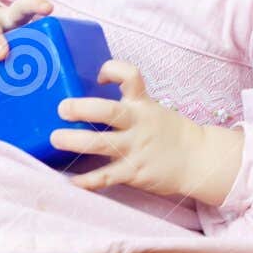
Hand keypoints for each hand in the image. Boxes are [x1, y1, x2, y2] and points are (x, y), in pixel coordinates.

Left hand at [49, 60, 235, 199]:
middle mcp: (137, 123)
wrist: (197, 160)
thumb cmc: (167, 131)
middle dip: (82, 108)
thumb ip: (126, 104)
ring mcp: (135, 148)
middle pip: (108, 111)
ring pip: (102, 143)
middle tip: (62, 108)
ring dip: (75, 141)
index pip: (130, 76)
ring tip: (55, 139)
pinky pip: (107, 176)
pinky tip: (73, 182)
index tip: (98, 76)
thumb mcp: (151, 108)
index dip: (113, 70)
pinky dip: (88, 180)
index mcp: (142, 103)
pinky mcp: (134, 172)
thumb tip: (88, 100)